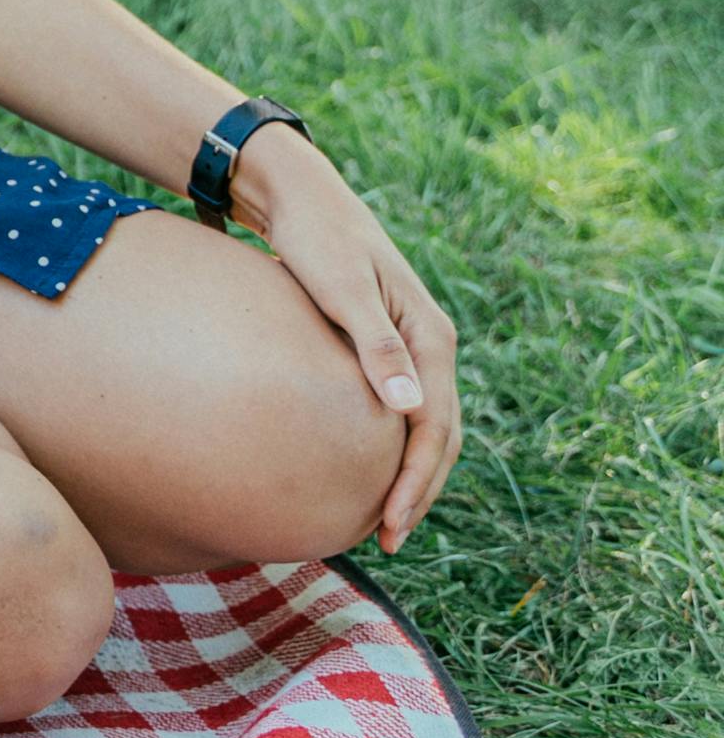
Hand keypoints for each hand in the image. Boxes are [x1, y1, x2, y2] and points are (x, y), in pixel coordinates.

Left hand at [239, 128, 461, 550]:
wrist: (298, 197)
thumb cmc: (315, 238)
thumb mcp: (342, 289)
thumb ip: (375, 344)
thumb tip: (409, 407)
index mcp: (430, 336)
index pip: (435, 426)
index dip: (415, 481)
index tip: (389, 525)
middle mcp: (430, 344)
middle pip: (439, 435)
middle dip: (417, 491)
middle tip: (385, 541)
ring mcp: (410, 346)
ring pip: (425, 425)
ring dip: (409, 474)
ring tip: (380, 522)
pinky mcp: (383, 344)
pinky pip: (402, 408)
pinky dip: (392, 446)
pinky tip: (363, 470)